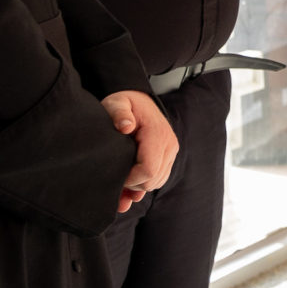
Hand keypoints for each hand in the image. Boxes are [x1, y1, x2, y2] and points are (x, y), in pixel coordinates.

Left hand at [104, 89, 178, 211]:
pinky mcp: (169, 158)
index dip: (130, 179)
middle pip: (152, 180)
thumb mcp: (117, 103)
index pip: (148, 170)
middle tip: (115, 175)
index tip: (114, 174)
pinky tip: (131, 179)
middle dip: (133, 184)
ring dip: (138, 185)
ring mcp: (171, 152)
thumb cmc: (126, 104)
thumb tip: (125, 127)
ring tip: (122, 175)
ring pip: (156, 183)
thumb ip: (119, 113)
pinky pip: (159, 179)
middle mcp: (169, 145)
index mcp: (157, 134)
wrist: (141, 102)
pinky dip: (145, 183)